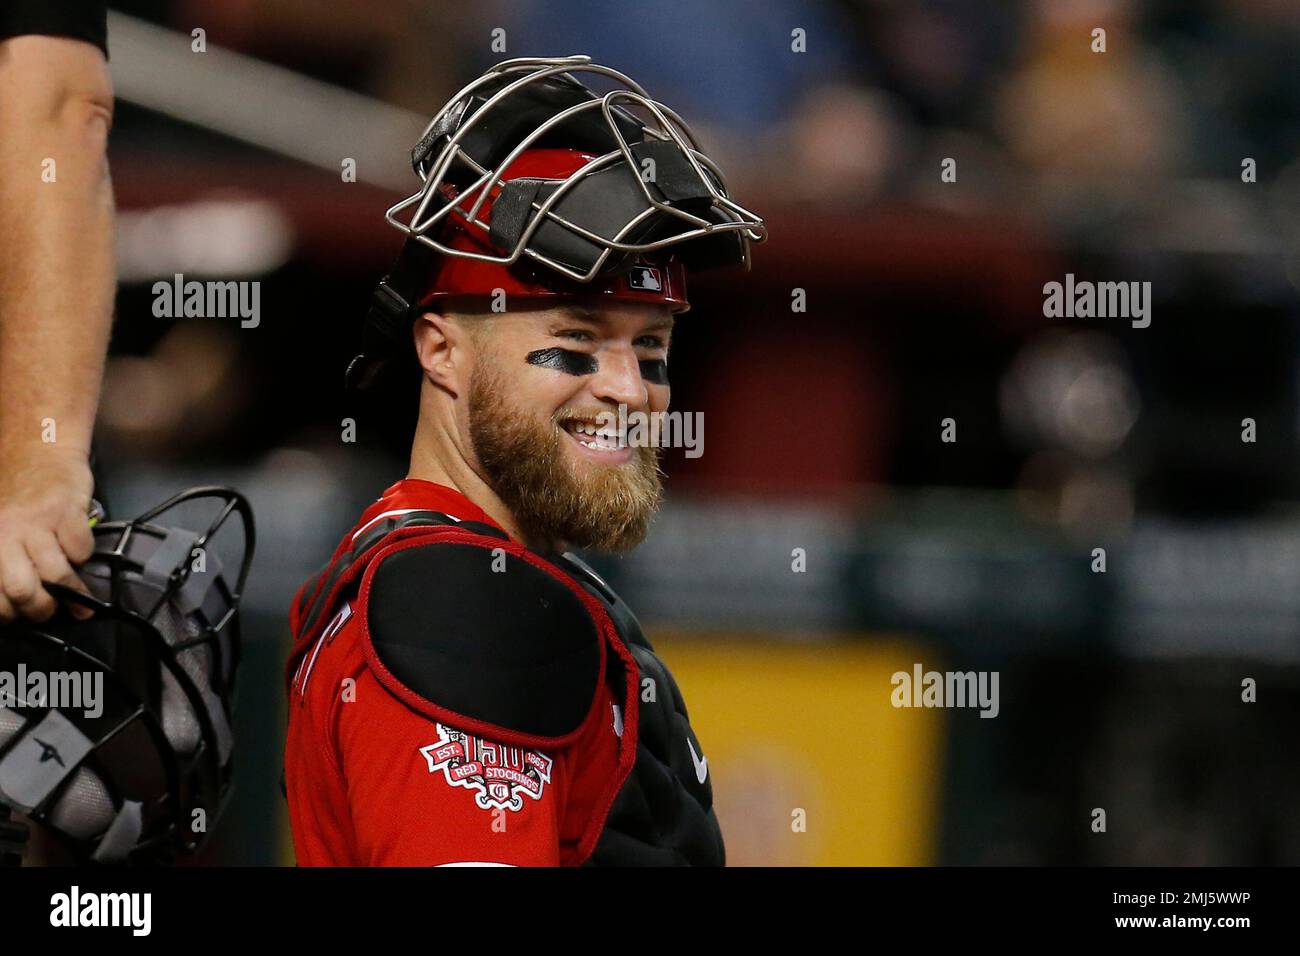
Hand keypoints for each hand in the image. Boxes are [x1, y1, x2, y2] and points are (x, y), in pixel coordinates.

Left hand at [0, 449, 94, 621]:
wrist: (38, 449)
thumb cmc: (14, 491)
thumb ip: (2, 559)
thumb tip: (15, 601)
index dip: (10, 612)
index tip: (22, 616)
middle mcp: (6, 534)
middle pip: (22, 590)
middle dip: (41, 609)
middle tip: (51, 610)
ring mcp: (38, 523)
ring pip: (56, 575)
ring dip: (71, 590)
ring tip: (77, 596)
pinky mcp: (68, 512)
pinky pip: (81, 550)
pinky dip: (84, 557)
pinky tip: (78, 552)